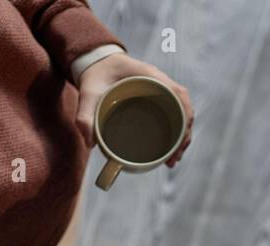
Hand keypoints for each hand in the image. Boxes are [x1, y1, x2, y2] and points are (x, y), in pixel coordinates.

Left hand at [75, 53, 193, 166]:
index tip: (179, 141)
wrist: (96, 62)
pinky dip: (176, 130)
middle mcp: (159, 81)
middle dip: (184, 135)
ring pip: (181, 112)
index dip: (184, 117)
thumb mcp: (88, 93)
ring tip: (172, 159)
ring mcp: (160, 89)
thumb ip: (85, 116)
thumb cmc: (96, 74)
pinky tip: (171, 147)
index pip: (178, 94)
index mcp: (149, 76)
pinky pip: (174, 112)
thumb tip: (90, 143)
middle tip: (173, 159)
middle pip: (184, 108)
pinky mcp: (157, 97)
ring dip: (182, 135)